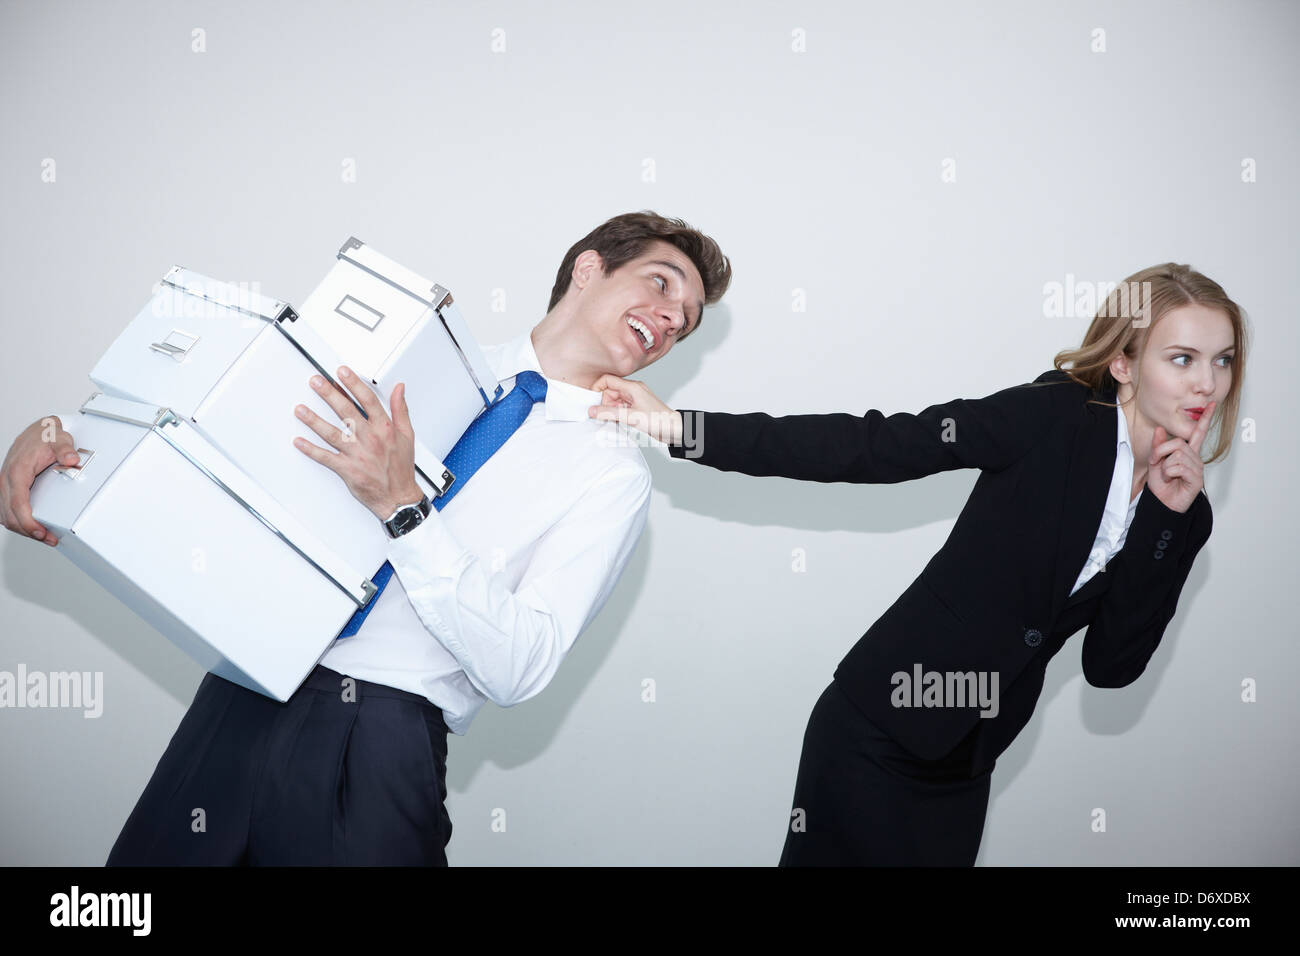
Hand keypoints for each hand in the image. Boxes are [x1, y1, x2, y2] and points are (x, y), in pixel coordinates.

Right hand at [1, 416, 79, 546]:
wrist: (38, 430)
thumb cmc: (46, 436)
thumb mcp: (59, 439)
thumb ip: (65, 449)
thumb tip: (71, 459)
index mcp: (17, 470)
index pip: (17, 502)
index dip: (27, 521)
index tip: (40, 532)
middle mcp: (6, 478)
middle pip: (9, 514)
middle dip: (27, 530)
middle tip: (49, 538)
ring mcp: (5, 484)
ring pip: (5, 514)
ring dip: (21, 528)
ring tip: (43, 536)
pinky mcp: (8, 487)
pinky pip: (6, 509)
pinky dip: (16, 521)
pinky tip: (30, 527)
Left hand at [292, 367, 423, 520]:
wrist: (398, 498)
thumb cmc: (401, 468)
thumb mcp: (407, 435)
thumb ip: (400, 409)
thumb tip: (399, 389)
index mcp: (384, 429)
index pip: (367, 400)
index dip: (353, 384)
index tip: (341, 372)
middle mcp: (370, 439)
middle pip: (346, 412)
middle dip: (328, 394)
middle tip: (315, 382)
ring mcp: (357, 455)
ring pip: (332, 433)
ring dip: (314, 420)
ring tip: (300, 409)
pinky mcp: (348, 470)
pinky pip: (326, 458)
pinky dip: (311, 450)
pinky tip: (299, 442)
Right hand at [587, 375, 682, 443]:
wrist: (673, 429)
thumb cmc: (658, 420)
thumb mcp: (630, 417)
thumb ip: (609, 413)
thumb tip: (592, 411)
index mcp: (632, 387)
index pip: (608, 380)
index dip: (597, 388)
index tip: (593, 401)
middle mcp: (633, 390)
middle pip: (609, 390)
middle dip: (603, 402)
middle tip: (601, 414)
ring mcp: (634, 399)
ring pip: (614, 400)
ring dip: (609, 409)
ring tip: (610, 419)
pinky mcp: (636, 408)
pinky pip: (620, 407)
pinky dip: (615, 413)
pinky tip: (616, 421)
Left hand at [1147, 400, 1215, 513]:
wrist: (1162, 503)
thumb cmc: (1162, 484)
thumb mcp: (1155, 462)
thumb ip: (1157, 446)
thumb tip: (1159, 428)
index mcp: (1187, 452)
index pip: (1198, 432)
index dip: (1205, 418)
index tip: (1211, 404)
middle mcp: (1195, 458)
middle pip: (1178, 443)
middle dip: (1160, 451)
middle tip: (1155, 462)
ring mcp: (1197, 468)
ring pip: (1177, 455)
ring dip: (1165, 466)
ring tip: (1166, 475)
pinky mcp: (1196, 478)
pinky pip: (1179, 467)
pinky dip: (1169, 472)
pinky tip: (1172, 479)